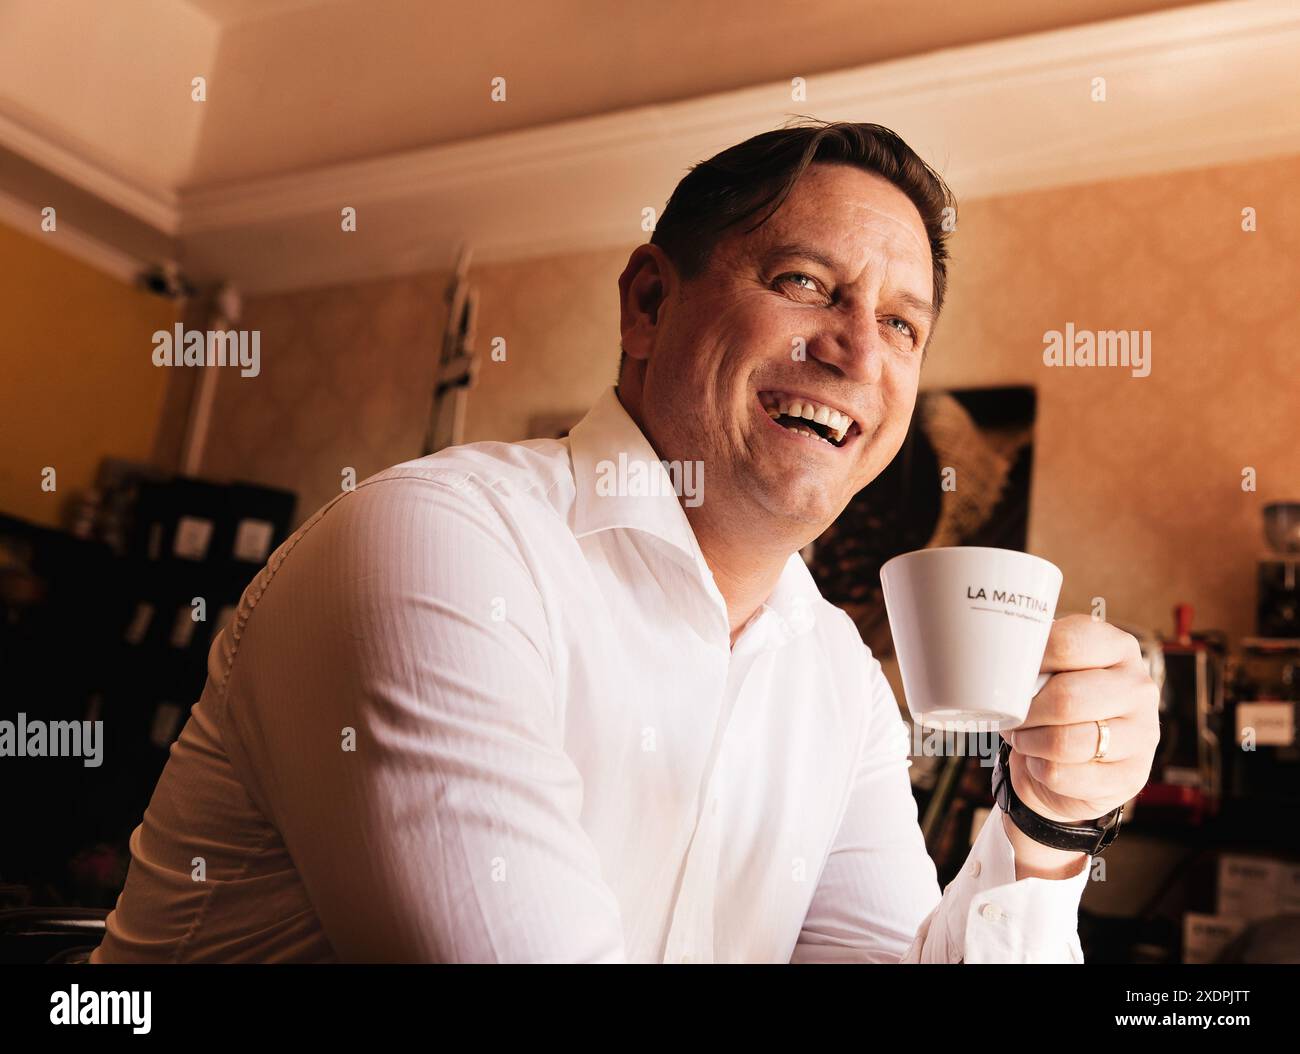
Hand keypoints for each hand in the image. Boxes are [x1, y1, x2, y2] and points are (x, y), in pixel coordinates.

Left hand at [1002, 614, 1160, 824]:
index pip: (1068, 644)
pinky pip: (1063, 775)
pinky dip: (1039, 770)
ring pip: (1065, 741)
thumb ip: (1033, 661)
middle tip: (1011, 716)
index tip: (1008, 675)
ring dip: (1029, 743)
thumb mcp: (1049, 671)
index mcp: (1119, 648)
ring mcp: (1142, 734)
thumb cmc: (1056, 705)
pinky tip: (1041, 762)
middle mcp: (1138, 688)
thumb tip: (999, 663)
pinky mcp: (1131, 776)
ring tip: (1023, 738)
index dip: (1027, 661)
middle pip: (1066, 697)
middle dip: (1025, 712)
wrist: (1075, 762)